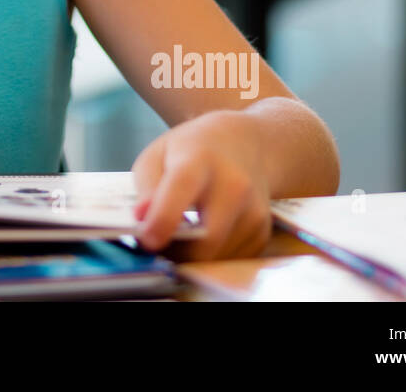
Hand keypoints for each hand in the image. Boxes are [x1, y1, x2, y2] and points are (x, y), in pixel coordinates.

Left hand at [130, 110, 272, 259]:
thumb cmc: (191, 150)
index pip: (182, 188)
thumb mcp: (158, 155)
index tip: (147, 240)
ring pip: (218, 256)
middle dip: (177, 252)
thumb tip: (142, 220)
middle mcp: (234, 185)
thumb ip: (146, 187)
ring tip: (180, 235)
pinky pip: (231, 261)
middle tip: (159, 245)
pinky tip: (203, 235)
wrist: (243, 144)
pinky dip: (211, 258)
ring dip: (192, 257)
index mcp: (199, 159)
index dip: (163, 218)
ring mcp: (255, 210)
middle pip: (208, 237)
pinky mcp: (263, 232)